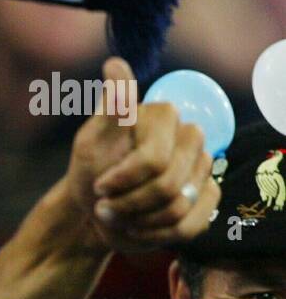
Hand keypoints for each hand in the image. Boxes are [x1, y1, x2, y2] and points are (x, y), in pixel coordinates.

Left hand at [66, 57, 218, 252]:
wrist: (94, 208)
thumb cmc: (92, 170)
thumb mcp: (91, 141)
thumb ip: (111, 108)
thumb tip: (115, 64)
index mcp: (164, 117)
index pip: (153, 160)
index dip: (123, 180)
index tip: (99, 186)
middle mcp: (191, 137)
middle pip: (168, 186)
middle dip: (129, 204)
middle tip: (104, 206)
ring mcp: (204, 168)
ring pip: (179, 208)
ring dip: (140, 221)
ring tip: (118, 215)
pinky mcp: (208, 197)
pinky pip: (191, 225)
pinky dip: (158, 235)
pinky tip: (138, 228)